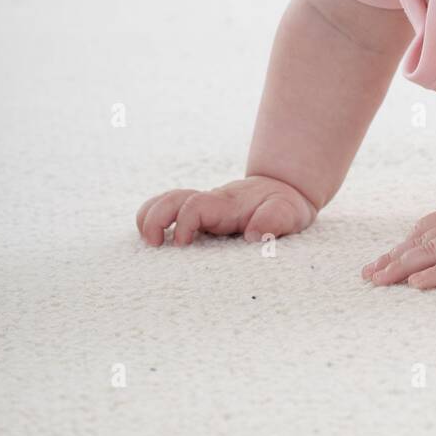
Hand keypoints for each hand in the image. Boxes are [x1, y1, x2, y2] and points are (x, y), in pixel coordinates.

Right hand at [136, 175, 316, 246]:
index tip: (182, 244)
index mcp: (227, 205)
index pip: (196, 205)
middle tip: (152, 245)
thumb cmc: (284, 207)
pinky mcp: (197, 216)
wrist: (284, 190)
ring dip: (149, 218)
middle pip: (171, 198)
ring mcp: (201, 208)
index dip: (184, 222)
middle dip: (155, 218)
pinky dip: (153, 220)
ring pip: (165, 202)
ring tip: (146, 243)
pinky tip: (152, 241)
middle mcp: (209, 203)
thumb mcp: (288, 213)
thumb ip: (274, 221)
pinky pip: (168, 211)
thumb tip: (254, 235)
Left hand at [360, 199, 435, 289]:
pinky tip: (416, 285)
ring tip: (378, 280)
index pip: (431, 228)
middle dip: (393, 257)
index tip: (386, 256)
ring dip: (401, 266)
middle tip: (369, 273)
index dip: (406, 242)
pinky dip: (434, 275)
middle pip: (422, 241)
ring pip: (430, 252)